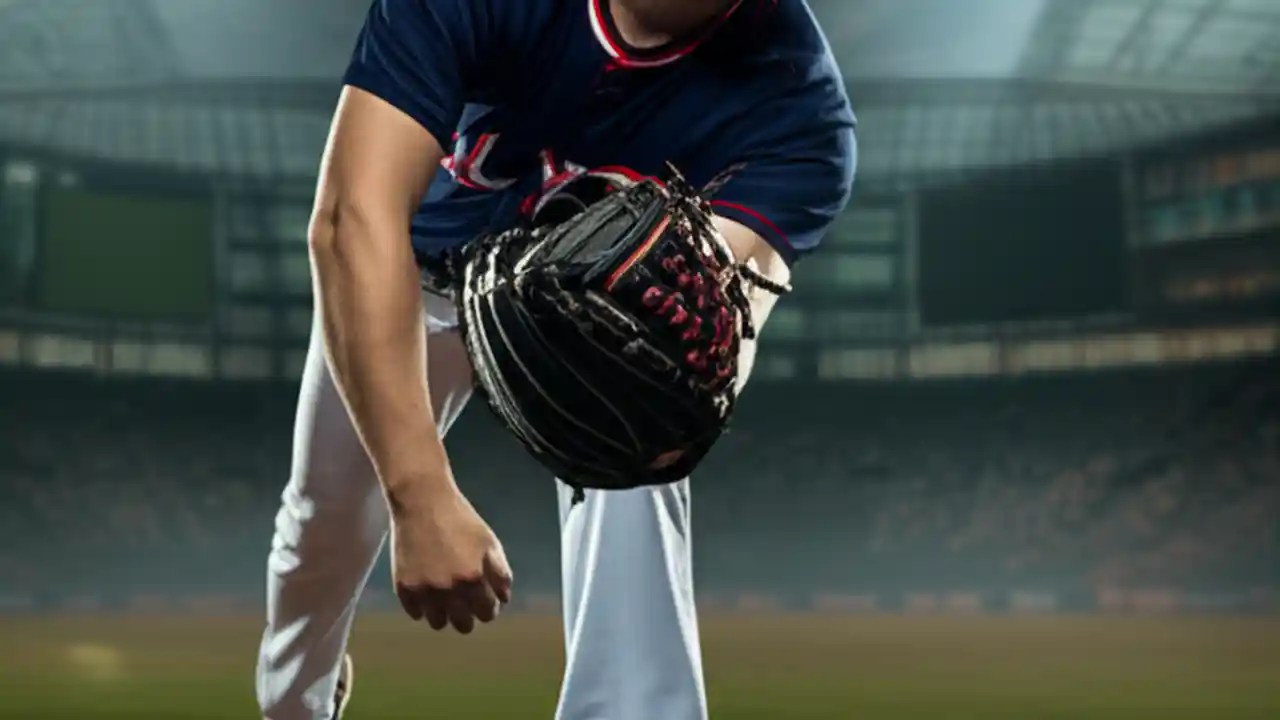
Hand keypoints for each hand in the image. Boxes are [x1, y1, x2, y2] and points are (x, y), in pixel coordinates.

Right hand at [389, 485, 512, 633]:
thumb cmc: (460, 520)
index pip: (487, 613)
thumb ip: (500, 573)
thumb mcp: (489, 542)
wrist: (422, 502)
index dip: (489, 609)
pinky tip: (426, 592)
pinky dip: (422, 608)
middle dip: (468, 617)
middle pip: (463, 625)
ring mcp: (424, 590)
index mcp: (474, 579)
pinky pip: (414, 613)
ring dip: (444, 615)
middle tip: (465, 604)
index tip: (484, 602)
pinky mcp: (403, 587)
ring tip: (444, 600)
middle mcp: (449, 590)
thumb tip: (503, 599)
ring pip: (438, 623)